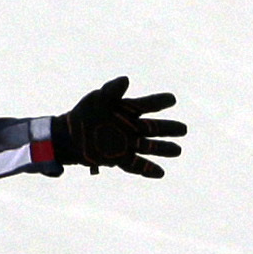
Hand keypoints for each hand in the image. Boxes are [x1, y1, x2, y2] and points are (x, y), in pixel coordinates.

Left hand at [54, 76, 182, 177]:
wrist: (69, 136)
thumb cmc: (85, 113)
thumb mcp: (97, 99)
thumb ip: (112, 90)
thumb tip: (125, 79)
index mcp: (130, 111)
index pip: (149, 105)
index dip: (161, 101)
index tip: (171, 99)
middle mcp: (133, 128)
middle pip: (155, 128)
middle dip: (169, 129)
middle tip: (183, 129)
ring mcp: (127, 144)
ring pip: (150, 147)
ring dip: (163, 149)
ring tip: (177, 151)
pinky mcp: (119, 159)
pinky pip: (136, 165)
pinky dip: (147, 169)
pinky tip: (161, 173)